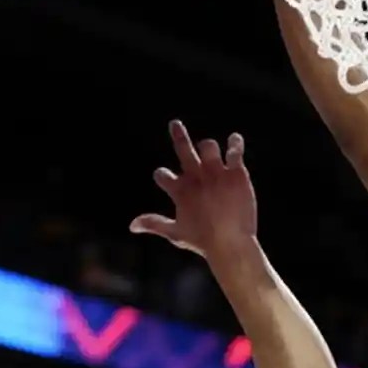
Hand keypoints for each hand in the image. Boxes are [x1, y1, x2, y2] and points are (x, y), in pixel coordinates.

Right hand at [130, 120, 256, 257]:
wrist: (230, 243)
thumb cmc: (203, 241)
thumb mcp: (175, 233)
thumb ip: (154, 224)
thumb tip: (131, 225)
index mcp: (180, 190)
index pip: (162, 175)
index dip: (162, 176)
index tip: (163, 177)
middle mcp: (196, 177)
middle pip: (183, 149)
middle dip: (178, 135)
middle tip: (175, 123)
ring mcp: (216, 173)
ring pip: (208, 145)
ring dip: (208, 146)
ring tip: (210, 149)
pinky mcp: (236, 173)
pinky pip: (234, 151)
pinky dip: (234, 144)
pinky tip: (235, 140)